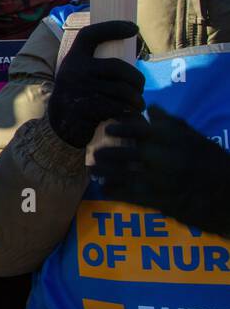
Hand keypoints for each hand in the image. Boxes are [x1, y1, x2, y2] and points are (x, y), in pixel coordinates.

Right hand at [46, 20, 145, 147]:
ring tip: (138, 104)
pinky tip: (130, 113)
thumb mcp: (83, 73)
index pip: (90, 35)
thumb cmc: (81, 93)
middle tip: (140, 88)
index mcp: (74, 58)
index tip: (134, 28)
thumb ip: (102, 62)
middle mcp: (74, 70)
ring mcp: (78, 90)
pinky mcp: (83, 108)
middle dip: (137, 79)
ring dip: (136, 99)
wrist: (59, 122)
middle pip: (118, 67)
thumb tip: (135, 43)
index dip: (112, 28)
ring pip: (121, 90)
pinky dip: (127, 111)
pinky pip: (116, 107)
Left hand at [93, 106, 229, 237]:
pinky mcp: (159, 201)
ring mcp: (160, 181)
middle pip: (127, 153)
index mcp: (173, 140)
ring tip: (92, 169)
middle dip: (109, 153)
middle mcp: (164, 158)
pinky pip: (130, 195)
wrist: (228, 195)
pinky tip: (105, 189)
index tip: (108, 128)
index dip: (122, 128)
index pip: (141, 130)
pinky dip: (115, 191)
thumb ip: (170, 124)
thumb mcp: (195, 138)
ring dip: (105, 172)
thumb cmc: (212, 163)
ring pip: (123, 175)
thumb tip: (150, 107)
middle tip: (95, 151)